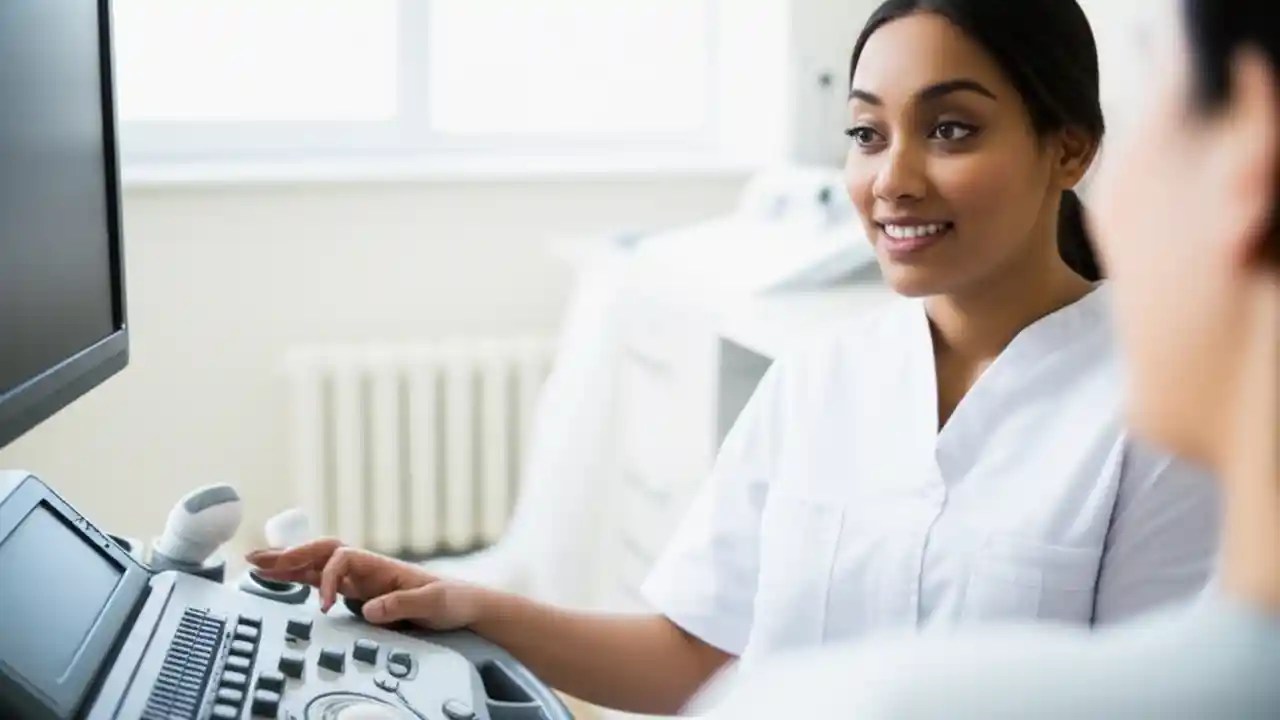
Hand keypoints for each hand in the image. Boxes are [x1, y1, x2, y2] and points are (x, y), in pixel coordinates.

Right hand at [245, 539, 487, 629]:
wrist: (464, 605)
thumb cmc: (452, 600)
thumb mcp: (434, 603)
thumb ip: (403, 605)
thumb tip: (368, 609)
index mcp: (381, 565)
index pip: (341, 559)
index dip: (328, 579)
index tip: (326, 608)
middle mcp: (366, 568)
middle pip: (320, 552)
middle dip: (289, 554)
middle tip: (255, 560)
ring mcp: (360, 579)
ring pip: (315, 565)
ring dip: (286, 563)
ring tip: (254, 565)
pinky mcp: (358, 593)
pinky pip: (321, 581)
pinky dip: (297, 579)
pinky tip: (277, 580)